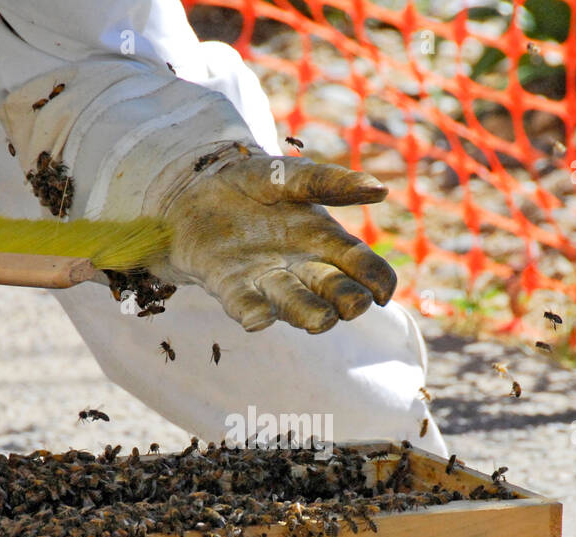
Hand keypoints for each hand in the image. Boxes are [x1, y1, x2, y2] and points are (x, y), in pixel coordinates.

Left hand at [154, 148, 396, 332]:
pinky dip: (252, 312)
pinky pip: (243, 304)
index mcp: (325, 241)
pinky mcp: (229, 286)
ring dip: (307, 312)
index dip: (377, 280)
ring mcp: (267, 280)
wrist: (194, 190)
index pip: (362, 267)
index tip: (381, 292)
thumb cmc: (252, 184)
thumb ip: (329, 182)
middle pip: (333, 291)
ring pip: (294, 304)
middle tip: (354, 306)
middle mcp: (302, 268)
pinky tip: (258, 318)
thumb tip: (380, 189)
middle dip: (346, 300)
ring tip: (321, 320)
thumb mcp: (290, 176)